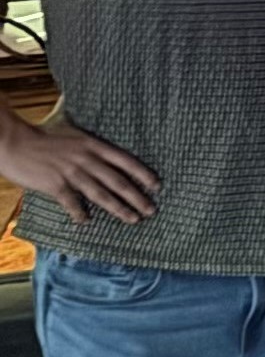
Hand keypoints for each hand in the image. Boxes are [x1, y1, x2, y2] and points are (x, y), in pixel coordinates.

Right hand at [0, 118, 156, 222]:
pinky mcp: (55, 185)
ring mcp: (71, 173)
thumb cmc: (43, 137)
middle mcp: (86, 159)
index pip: (126, 161)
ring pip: (101, 195)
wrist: (14, 141)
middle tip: (151, 210)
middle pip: (118, 182)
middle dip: (137, 198)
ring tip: (133, 219)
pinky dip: (80, 213)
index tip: (157, 186)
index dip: (143, 174)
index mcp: (93, 145)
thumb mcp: (73, 135)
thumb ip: (91, 146)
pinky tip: (87, 221)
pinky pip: (73, 203)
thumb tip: (108, 156)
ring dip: (119, 209)